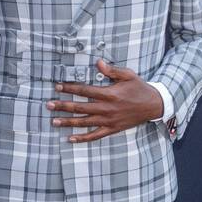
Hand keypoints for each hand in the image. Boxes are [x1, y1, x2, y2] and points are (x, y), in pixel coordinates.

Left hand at [47, 60, 163, 142]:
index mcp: (110, 94)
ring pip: (84, 122)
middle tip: (48, 105)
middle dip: (63, 106)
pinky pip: (94, 136)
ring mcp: (109, 121)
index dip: (70, 88)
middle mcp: (107, 108)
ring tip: (53, 121)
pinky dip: (82, 138)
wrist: (153, 105)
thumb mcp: (128, 75)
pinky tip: (70, 139)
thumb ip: (111, 70)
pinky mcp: (111, 129)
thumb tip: (98, 63)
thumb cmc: (139, 88)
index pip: (85, 91)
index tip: (57, 87)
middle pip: (80, 107)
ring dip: (68, 122)